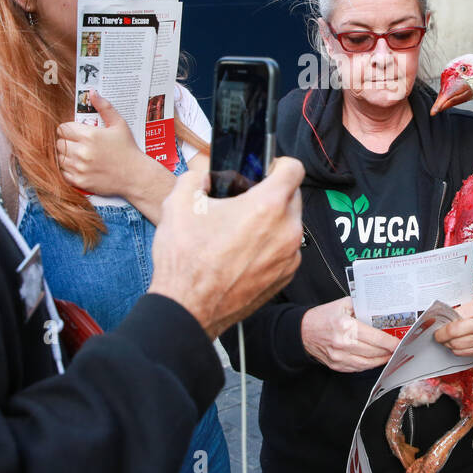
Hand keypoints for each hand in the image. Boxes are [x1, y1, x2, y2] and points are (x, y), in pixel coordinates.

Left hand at [57, 93, 173, 216]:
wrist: (135, 176)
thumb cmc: (128, 149)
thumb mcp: (119, 124)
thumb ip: (104, 107)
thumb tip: (92, 92)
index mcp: (89, 135)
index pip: (63, 128)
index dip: (68, 129)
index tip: (76, 133)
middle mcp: (82, 152)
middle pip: (59, 143)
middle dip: (67, 142)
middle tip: (78, 144)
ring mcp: (79, 168)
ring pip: (60, 158)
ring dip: (66, 156)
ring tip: (79, 156)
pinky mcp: (79, 181)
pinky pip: (63, 173)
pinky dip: (69, 170)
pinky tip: (80, 167)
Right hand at [148, 157, 303, 339]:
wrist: (188, 308)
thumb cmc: (186, 261)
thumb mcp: (179, 203)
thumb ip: (197, 177)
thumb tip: (205, 177)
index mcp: (267, 207)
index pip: (293, 168)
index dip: (277, 163)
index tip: (265, 170)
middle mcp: (286, 231)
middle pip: (292, 196)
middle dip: (272, 193)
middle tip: (244, 201)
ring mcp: (289, 257)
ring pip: (289, 224)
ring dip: (271, 221)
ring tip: (240, 229)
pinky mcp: (284, 277)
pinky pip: (285, 250)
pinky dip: (270, 246)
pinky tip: (243, 252)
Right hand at [301, 297, 399, 372]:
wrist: (302, 331)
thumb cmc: (322, 317)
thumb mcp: (343, 304)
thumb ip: (361, 306)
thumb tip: (380, 310)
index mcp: (346, 326)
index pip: (376, 338)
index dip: (390, 342)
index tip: (399, 342)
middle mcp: (343, 343)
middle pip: (374, 352)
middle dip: (388, 351)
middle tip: (397, 348)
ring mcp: (340, 357)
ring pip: (368, 363)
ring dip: (380, 360)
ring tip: (388, 355)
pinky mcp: (337, 365)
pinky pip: (357, 368)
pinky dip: (368, 365)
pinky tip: (375, 360)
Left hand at [434, 293, 472, 356]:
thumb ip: (460, 304)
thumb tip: (441, 312)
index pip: (454, 320)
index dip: (441, 323)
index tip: (434, 323)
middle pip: (453, 335)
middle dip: (440, 335)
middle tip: (436, 332)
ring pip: (456, 346)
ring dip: (446, 342)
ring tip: (444, 337)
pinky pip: (463, 353)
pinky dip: (455, 348)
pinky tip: (454, 342)